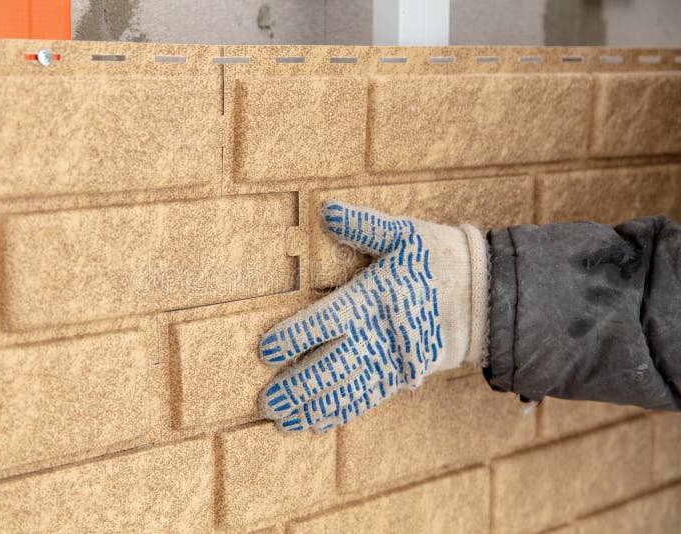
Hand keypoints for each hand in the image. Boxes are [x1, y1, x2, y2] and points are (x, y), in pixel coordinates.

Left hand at [257, 201, 487, 432]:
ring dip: (314, 407)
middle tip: (266, 403)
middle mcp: (381, 334)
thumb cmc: (436, 259)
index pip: (328, 321)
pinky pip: (369, 397)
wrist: (484, 297)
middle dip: (298, 386)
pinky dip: (343, 412)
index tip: (265, 351)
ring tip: (283, 421)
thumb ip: (364, 225)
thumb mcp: (404, 234)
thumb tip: (326, 211)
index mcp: (375, 297)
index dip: (295, 337)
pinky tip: (318, 422)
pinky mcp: (404, 375)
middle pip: (334, 366)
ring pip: (349, 389)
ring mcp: (394, 359)